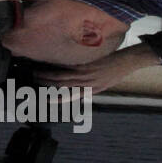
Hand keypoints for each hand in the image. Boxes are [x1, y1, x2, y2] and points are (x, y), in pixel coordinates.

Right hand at [32, 48, 151, 93]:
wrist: (127, 63)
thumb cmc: (115, 72)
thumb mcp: (104, 84)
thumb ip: (90, 86)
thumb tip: (77, 86)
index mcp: (91, 91)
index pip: (70, 97)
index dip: (56, 99)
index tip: (45, 99)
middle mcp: (87, 85)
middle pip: (63, 87)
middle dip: (47, 85)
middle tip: (34, 82)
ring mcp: (87, 74)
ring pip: (63, 77)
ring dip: (48, 76)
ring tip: (37, 73)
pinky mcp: (87, 64)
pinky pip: (69, 66)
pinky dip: (57, 66)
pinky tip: (49, 63)